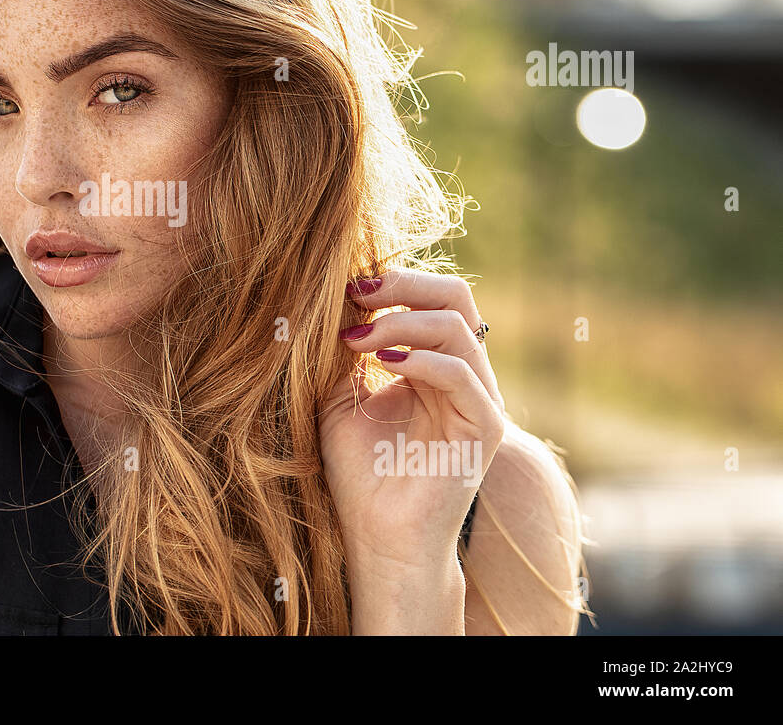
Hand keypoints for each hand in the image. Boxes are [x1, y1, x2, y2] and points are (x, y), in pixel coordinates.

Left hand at [319, 268, 505, 571]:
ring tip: (358, 338)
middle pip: (455, 298)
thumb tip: (333, 297)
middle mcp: (463, 375)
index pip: (431, 298)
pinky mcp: (485, 428)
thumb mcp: (340, 397)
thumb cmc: (359, 473)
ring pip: (457, 328)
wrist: (380, 537)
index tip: (343, 285)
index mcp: (434, 363)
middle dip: (404, 284)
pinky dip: (421, 359)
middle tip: (356, 292)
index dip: (392, 281)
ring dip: (402, 321)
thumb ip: (346, 351)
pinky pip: (463, 375)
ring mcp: (479, 400)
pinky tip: (383, 362)